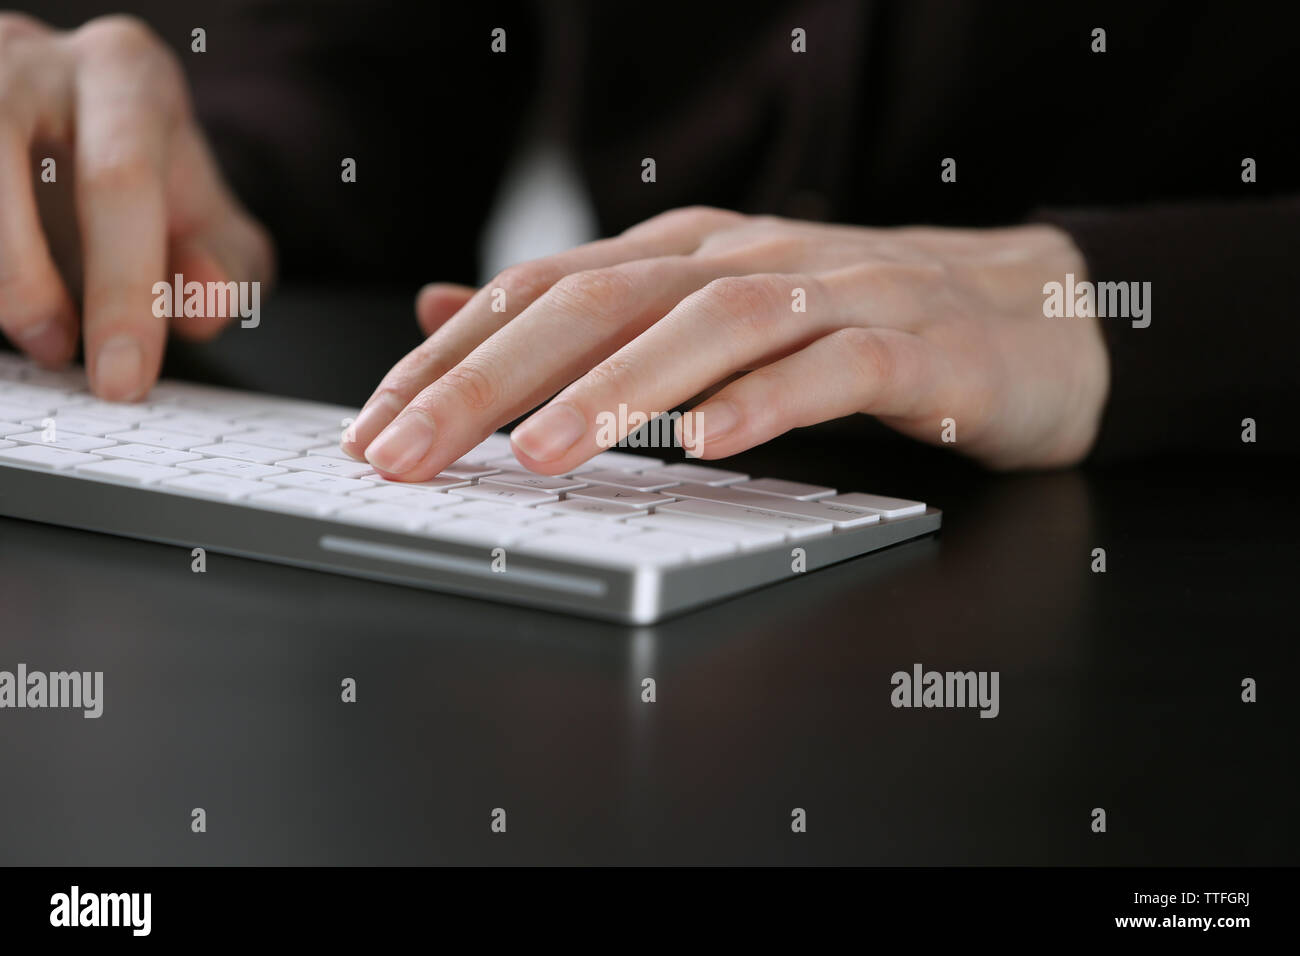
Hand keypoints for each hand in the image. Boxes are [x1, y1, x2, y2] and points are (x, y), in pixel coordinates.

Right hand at [0, 13, 272, 398]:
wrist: (81, 131)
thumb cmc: (149, 185)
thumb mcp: (210, 225)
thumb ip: (225, 269)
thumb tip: (204, 302)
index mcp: (124, 73)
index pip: (119, 180)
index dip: (121, 290)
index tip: (122, 378)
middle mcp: (33, 56)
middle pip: (8, 169)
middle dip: (29, 287)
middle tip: (59, 357)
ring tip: (36, 334)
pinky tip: (10, 303)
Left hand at [345, 206, 1107, 474]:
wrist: (1031, 316)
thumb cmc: (855, 327)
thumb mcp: (700, 314)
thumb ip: (584, 316)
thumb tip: (447, 311)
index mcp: (686, 256)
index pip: (543, 292)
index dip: (451, 357)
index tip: (377, 426)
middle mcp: (749, 261)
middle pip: (604, 303)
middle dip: (493, 379)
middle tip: (409, 451)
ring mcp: (839, 295)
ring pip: (714, 326)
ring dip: (620, 389)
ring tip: (539, 453)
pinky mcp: (919, 347)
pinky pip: (838, 367)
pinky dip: (771, 401)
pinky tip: (714, 444)